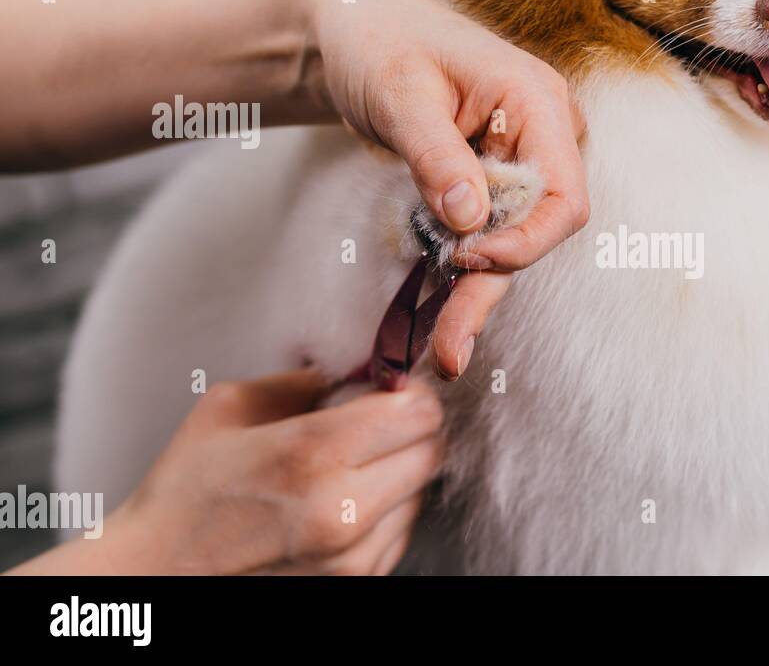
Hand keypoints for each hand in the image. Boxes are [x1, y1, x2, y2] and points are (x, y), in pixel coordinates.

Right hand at [56, 370, 443, 574]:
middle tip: (380, 421)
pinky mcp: (358, 582)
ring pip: (422, 493)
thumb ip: (306, 380)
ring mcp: (354, 556)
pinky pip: (402, 531)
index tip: (392, 388)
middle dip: (412, 429)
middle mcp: (343, 511)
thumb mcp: (232, 408)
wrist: (156, 573)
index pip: (418, 413)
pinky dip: (386, 511)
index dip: (411, 393)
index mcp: (311, 455)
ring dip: (400, 472)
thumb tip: (360, 366)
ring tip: (349, 468)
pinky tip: (342, 503)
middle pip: (432, 451)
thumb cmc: (187, 489)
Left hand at [299, 0, 589, 378]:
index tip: (469, 261)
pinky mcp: (489, 179)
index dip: (525, 240)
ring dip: (478, 294)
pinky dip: (462, 274)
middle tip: (452, 348)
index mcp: (537, 102)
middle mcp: (541, 135)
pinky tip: (443, 319)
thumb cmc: (375, 41)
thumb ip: (439, 157)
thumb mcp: (399, 95)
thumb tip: (471, 223)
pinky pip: (485, 234)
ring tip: (447, 352)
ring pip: (510, 241)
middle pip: (538, 229)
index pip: (563, 194)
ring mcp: (518, 159)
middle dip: (495, 286)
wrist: (348, 29)